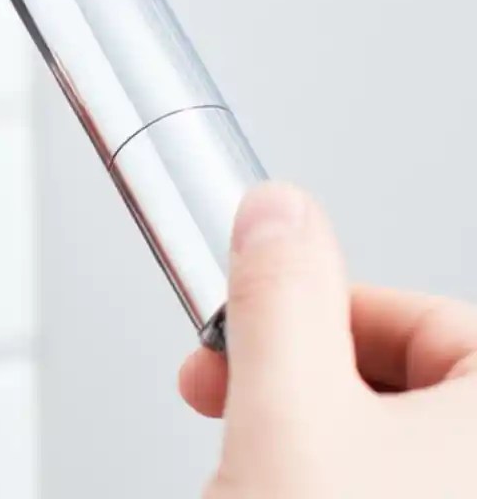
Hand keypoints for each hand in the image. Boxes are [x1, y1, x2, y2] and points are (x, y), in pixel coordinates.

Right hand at [178, 182, 476, 497]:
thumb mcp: (288, 413)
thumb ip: (281, 297)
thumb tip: (276, 214)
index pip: (426, 317)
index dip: (322, 313)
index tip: (258, 323)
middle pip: (399, 379)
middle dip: (296, 377)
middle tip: (231, 392)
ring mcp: (458, 498)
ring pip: (381, 443)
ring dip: (298, 431)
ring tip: (250, 461)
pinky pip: (377, 487)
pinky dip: (321, 482)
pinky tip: (270, 494)